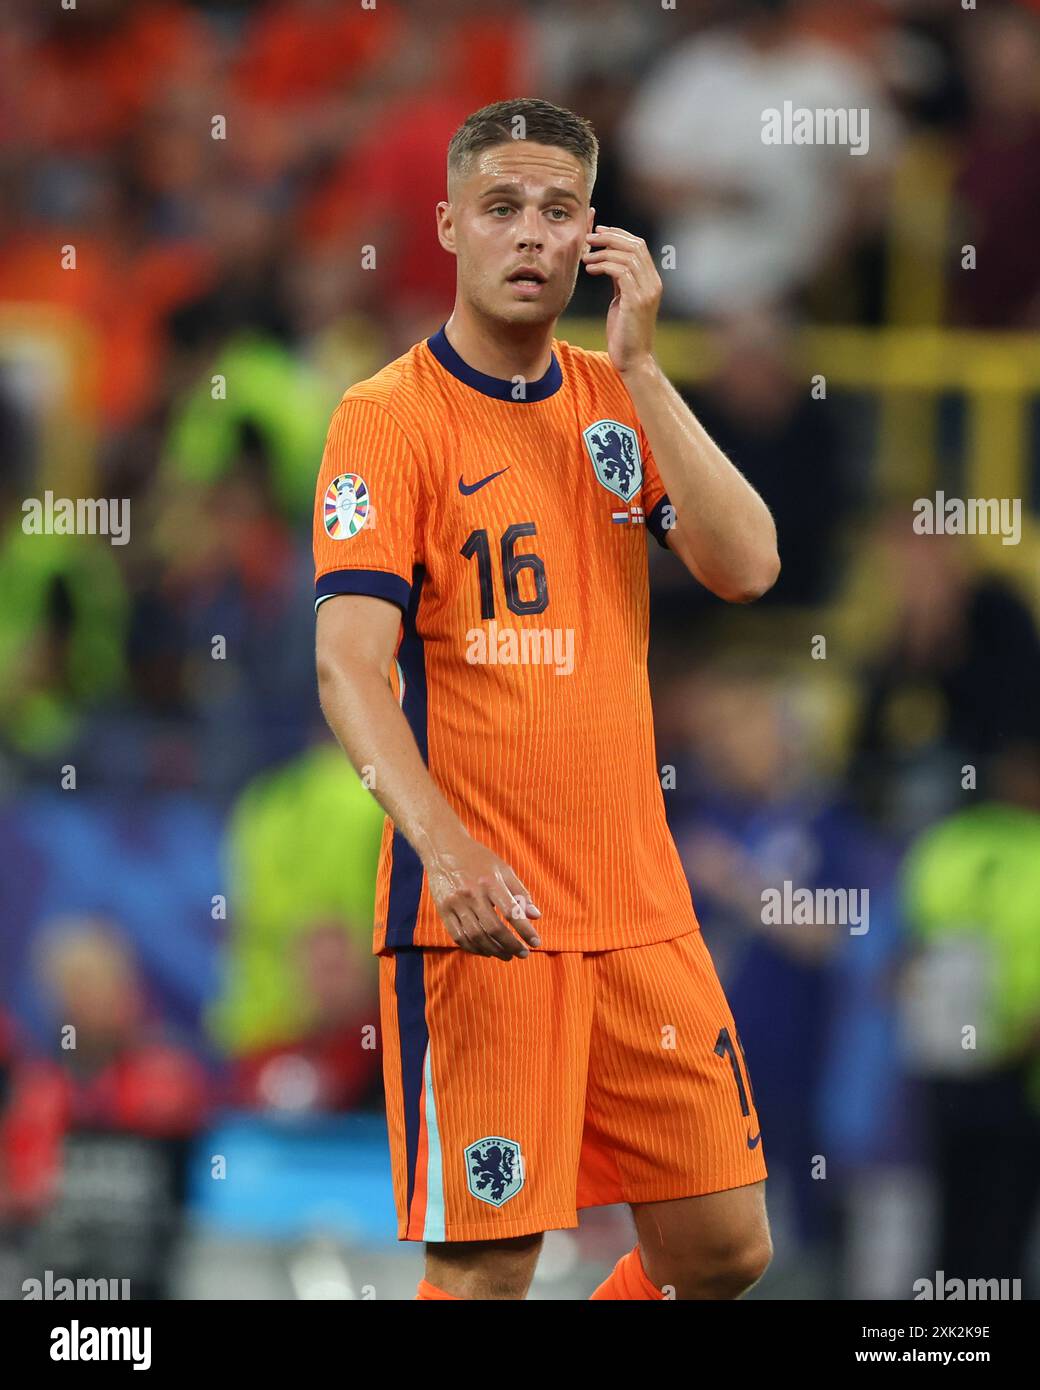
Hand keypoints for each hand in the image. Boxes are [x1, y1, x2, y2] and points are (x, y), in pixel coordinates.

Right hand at [423, 828, 541, 958]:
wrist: (444, 849)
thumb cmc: (478, 859)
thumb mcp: (503, 869)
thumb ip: (520, 892)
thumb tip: (536, 916)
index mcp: (490, 882)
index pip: (511, 912)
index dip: (525, 930)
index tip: (536, 942)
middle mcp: (472, 894)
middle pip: (494, 928)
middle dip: (511, 945)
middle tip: (523, 954)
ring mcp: (456, 903)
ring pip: (476, 936)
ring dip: (494, 950)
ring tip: (507, 955)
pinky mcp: (443, 910)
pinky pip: (458, 936)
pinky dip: (473, 948)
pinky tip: (486, 951)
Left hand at [582, 224, 661, 375]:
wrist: (633, 359)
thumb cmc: (624, 333)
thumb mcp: (622, 300)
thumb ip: (620, 280)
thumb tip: (607, 260)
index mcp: (651, 280)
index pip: (638, 245)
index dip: (618, 234)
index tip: (599, 232)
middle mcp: (653, 283)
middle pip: (635, 245)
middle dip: (610, 238)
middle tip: (589, 238)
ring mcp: (647, 291)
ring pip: (627, 256)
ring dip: (603, 252)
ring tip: (585, 258)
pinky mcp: (637, 301)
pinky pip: (621, 271)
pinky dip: (603, 266)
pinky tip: (590, 269)